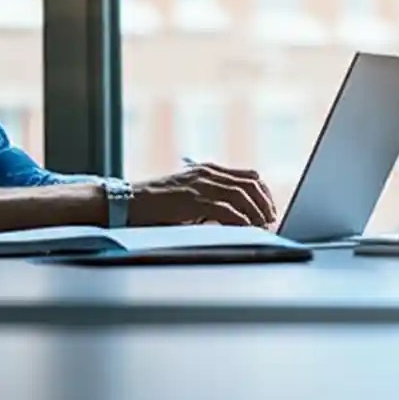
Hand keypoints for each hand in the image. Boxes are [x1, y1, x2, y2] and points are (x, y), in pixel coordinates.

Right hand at [130, 163, 276, 227]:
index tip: (270, 209)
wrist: (128, 202)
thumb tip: (235, 215)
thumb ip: (209, 199)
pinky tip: (246, 229)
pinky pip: (225, 209)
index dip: (264, 192)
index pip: (249, 175)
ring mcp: (200, 185)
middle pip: (250, 183)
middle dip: (265, 202)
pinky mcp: (193, 200)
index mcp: (208, 170)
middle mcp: (207, 174)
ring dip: (256, 211)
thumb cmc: (156, 205)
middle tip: (270, 219)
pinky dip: (240, 220)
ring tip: (262, 225)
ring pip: (241, 194)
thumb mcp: (187, 196)